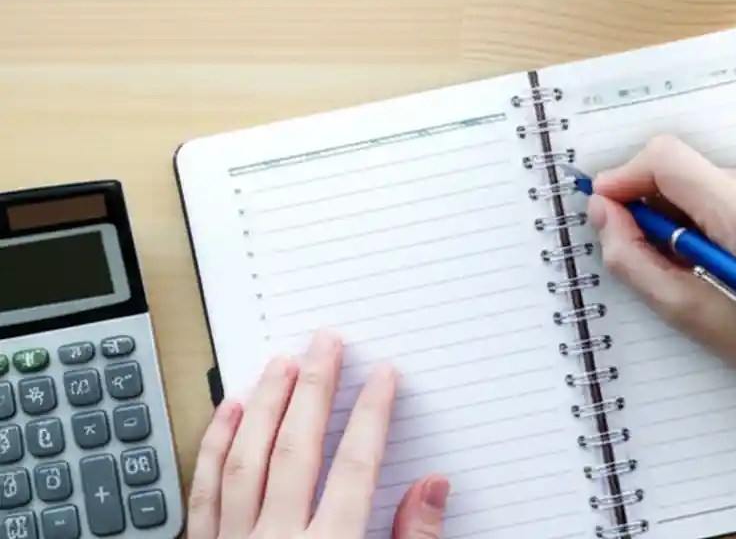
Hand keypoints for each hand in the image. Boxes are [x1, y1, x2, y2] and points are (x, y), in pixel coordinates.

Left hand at [187, 331, 450, 538]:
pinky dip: (216, 445)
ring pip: (245, 459)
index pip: (354, 467)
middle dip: (315, 388)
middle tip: (328, 342)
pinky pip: (203, 490)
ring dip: (265, 404)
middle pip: (297, 448)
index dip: (373, 416)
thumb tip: (435, 489)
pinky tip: (229, 411)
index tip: (385, 377)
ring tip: (282, 362)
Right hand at [588, 136, 735, 413]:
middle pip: (681, 168)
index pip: (665, 157)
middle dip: (650, 206)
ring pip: (699, 180)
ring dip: (678, 215)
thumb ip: (632, 257)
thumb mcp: (686, 311)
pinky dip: (704, 219)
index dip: (623, 179)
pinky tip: (714, 263)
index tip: (604, 214)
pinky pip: (724, 192)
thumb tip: (603, 213)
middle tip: (646, 259)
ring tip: (688, 272)